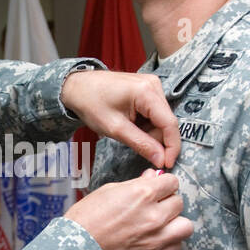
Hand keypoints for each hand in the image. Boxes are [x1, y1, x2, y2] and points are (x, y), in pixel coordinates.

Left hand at [62, 71, 178, 168]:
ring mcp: (152, 85)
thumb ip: (141, 144)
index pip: (170, 124)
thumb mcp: (116, 129)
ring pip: (162, 119)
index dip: (172, 147)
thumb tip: (161, 159)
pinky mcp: (148, 89)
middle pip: (166, 122)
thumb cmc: (91, 103)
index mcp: (147, 92)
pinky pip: (155, 113)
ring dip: (150, 132)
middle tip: (136, 145)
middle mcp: (154, 85)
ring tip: (128, 130)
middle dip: (156, 139)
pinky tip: (131, 124)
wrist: (77, 86)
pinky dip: (146, 124)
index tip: (167, 164)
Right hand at [64, 169, 192, 249]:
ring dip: (175, 223)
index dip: (163, 184)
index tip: (158, 189)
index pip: (172, 182)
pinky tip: (156, 239)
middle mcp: (154, 215)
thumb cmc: (87, 219)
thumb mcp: (109, 191)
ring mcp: (157, 238)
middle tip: (155, 206)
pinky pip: (177, 246)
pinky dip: (170, 242)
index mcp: (142, 194)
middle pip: (179, 203)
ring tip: (162, 224)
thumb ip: (136, 184)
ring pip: (185, 226)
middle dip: (168, 202)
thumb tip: (153, 177)